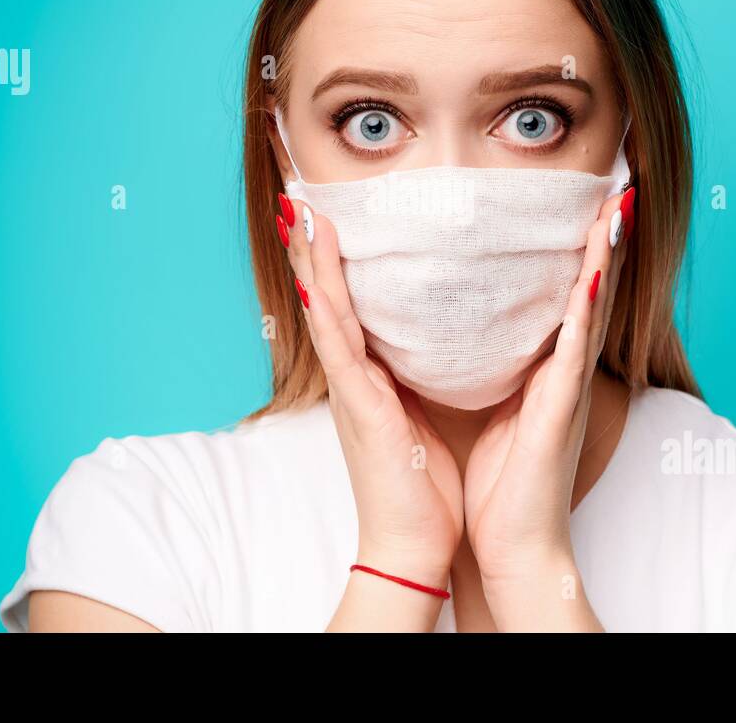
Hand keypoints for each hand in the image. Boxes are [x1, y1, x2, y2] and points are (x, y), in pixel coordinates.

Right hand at [277, 194, 463, 610]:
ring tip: (302, 213)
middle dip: (312, 245)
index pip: (347, 300)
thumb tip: (435, 339)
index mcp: (369, 374)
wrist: (416, 543)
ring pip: (324, 312)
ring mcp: (350, 392)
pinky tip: (314, 281)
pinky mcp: (359, 411)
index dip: (333, 256)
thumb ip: (419, 374)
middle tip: (300, 192)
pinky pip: (340, 352)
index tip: (330, 210)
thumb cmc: (425, 483)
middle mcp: (352, 376)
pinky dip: (325, 313)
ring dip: (310, 263)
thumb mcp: (423, 413)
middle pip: (324, 295)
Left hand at [462, 186, 633, 625]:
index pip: (564, 292)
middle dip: (602, 236)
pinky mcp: (560, 413)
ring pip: (589, 309)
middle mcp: (564, 372)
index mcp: (545, 369)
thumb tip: (466, 332)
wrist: (509, 546)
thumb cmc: (498, 484)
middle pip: (589, 288)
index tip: (584, 197)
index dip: (578, 246)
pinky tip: (588, 279)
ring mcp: (568, 390)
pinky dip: (583, 314)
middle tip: (615, 182)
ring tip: (613, 207)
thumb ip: (490, 368)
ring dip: (604, 258)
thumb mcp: (491, 409)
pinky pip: (573, 355)